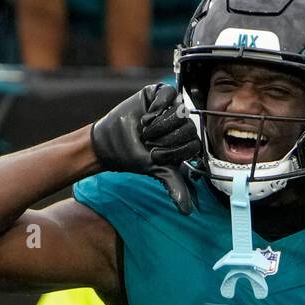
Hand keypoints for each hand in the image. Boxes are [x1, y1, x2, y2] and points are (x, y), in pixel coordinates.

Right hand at [91, 83, 200, 214]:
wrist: (110, 142)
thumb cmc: (133, 156)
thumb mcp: (157, 170)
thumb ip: (174, 185)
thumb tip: (187, 211)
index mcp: (185, 141)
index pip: (194, 143)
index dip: (175, 150)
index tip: (157, 154)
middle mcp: (181, 124)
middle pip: (188, 127)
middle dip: (165, 138)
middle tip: (149, 141)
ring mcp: (172, 107)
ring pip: (180, 110)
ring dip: (159, 124)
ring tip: (146, 128)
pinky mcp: (160, 93)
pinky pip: (170, 93)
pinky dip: (157, 107)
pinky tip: (146, 115)